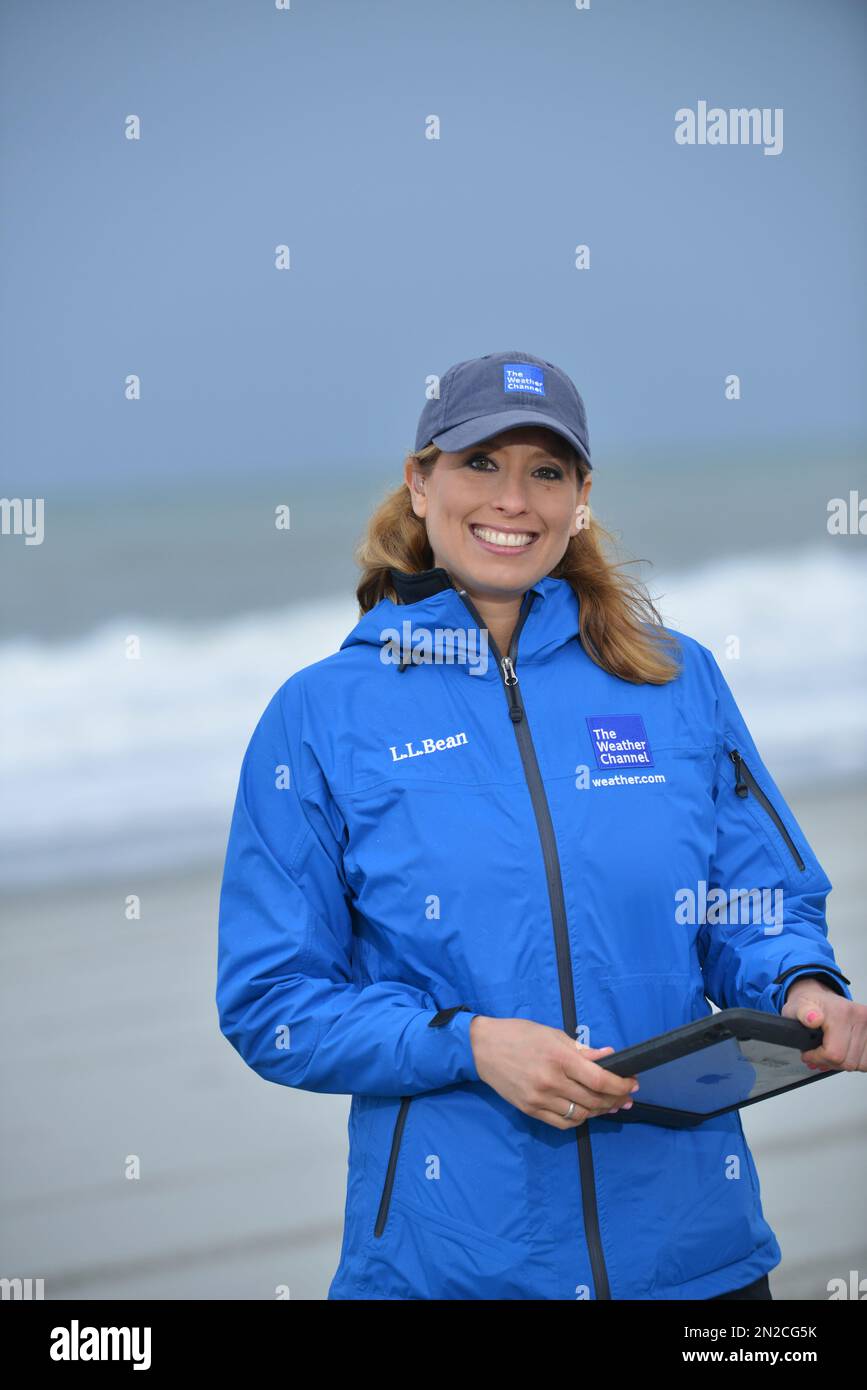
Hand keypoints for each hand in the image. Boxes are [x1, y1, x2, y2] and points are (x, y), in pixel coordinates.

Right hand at [469, 1016, 638, 1129]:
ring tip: (609, 1104)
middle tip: (626, 1096)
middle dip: (616, 1099)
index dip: (621, 1085)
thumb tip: (608, 1056)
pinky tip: (586, 1111)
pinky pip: (563, 1123)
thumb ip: (582, 1050)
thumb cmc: (520, 1035)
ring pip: (581, 1115)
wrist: (483, 1048)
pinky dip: (579, 1120)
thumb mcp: (553, 1035)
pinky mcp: (530, 1110)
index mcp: (559, 1058)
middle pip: (594, 1100)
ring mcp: (539, 1099)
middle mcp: (550, 1082)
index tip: (632, 1083)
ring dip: (599, 1111)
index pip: (600, 1080)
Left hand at [781, 979, 866, 1071]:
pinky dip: (853, 1061)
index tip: (808, 1054)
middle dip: (828, 1062)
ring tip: (829, 1053)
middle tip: (817, 1054)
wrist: (822, 998)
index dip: (818, 1058)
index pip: (834, 1053)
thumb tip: (812, 1019)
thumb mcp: (798, 1006)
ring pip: (858, 1064)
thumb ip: (802, 1013)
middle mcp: (860, 1018)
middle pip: (847, 1062)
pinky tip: (843, 1054)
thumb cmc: (811, 1004)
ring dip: (841, 1064)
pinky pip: (866, 1062)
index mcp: (842, 1012)